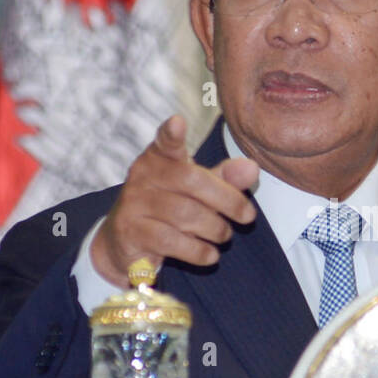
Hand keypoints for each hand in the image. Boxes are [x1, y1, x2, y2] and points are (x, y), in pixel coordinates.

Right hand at [90, 114, 258, 286]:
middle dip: (228, 200)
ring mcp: (134, 204)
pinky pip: (174, 242)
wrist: (125, 243)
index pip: (164, 142)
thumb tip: (252, 168)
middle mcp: (142, 176)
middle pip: (192, 181)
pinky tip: (210, 254)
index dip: (171, 134)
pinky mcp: (132, 233)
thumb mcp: (196, 191)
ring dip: (216, 229)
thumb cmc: (168, 209)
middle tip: (247, 216)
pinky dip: (200, 251)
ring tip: (224, 235)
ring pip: (186, 215)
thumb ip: (224, 178)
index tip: (177, 123)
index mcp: (158, 159)